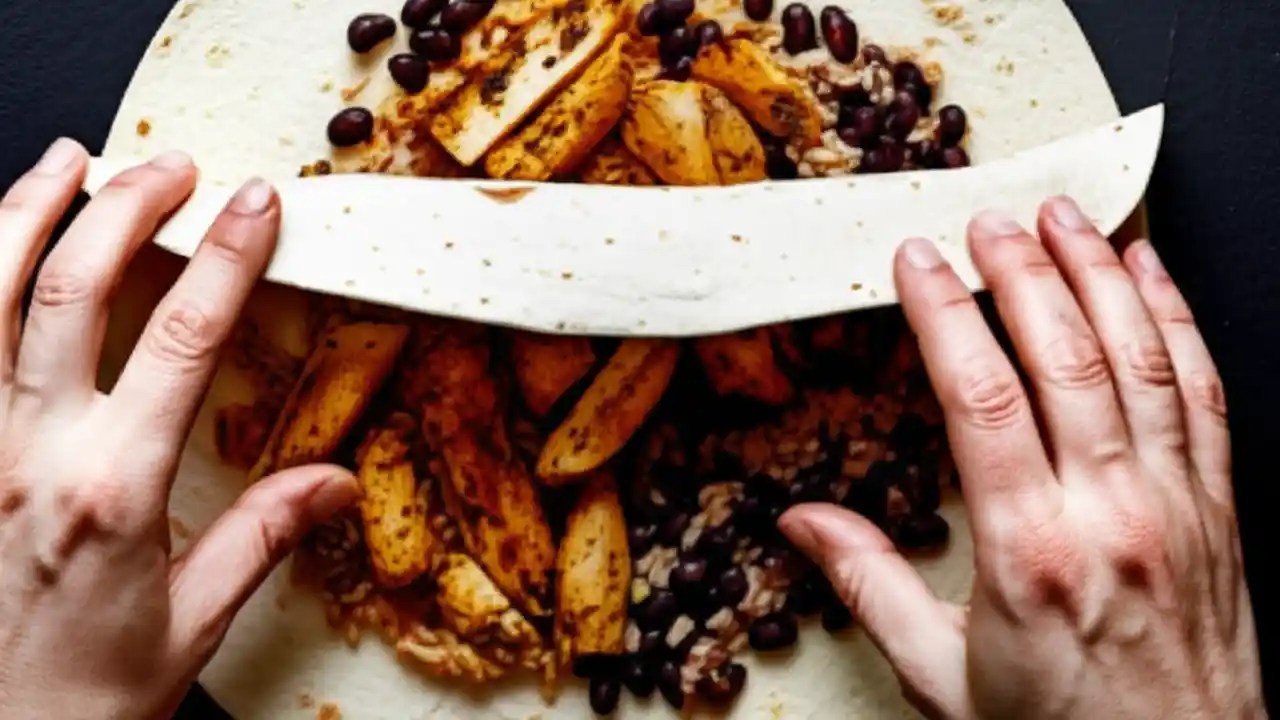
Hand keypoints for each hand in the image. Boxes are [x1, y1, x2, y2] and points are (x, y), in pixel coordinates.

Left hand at [0, 140, 357, 718]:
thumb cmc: (82, 698)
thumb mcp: (194, 621)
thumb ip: (263, 535)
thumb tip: (335, 481)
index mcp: (113, 489)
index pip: (181, 336)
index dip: (227, 256)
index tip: (258, 204)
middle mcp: (27, 454)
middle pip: (71, 288)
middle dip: (126, 206)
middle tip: (172, 167)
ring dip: (23, 212)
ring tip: (68, 161)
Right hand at [781, 198, 1263, 718]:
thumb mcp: (941, 676)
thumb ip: (869, 587)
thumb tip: (803, 524)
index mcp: (1030, 553)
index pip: (982, 399)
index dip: (946, 317)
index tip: (919, 264)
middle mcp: (1111, 514)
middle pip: (1066, 358)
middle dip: (1022, 273)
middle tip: (987, 220)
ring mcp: (1176, 504)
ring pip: (1140, 359)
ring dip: (1101, 274)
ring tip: (1065, 217)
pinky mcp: (1219, 507)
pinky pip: (1204, 391)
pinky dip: (1178, 320)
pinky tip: (1151, 273)